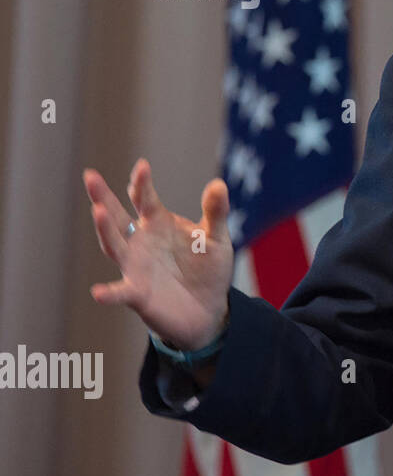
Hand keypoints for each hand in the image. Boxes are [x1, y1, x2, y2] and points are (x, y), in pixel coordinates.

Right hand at [83, 158, 233, 350]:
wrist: (209, 309)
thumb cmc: (208, 268)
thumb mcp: (216, 238)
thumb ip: (216, 213)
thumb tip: (218, 184)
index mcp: (158, 223)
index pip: (145, 199)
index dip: (142, 183)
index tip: (142, 166)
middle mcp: (140, 242)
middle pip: (117, 217)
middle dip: (103, 198)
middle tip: (90, 176)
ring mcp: (135, 267)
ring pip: (115, 247)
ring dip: (105, 230)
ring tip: (98, 211)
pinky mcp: (138, 294)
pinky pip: (121, 293)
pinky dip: (110, 293)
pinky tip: (99, 292)